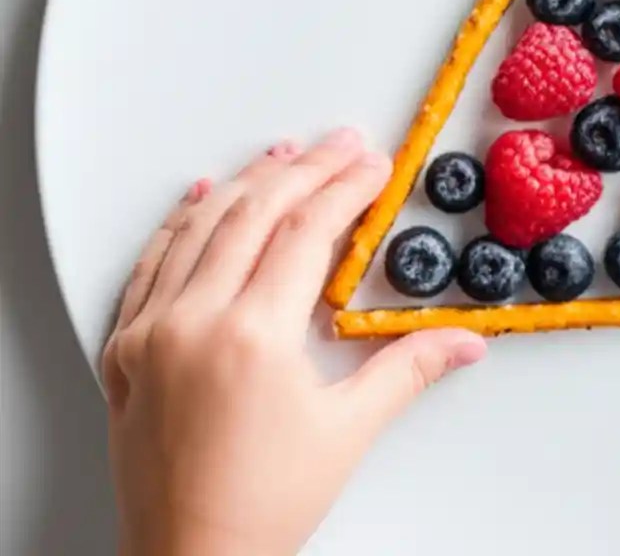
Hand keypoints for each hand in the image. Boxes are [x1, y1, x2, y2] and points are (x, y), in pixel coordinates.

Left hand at [102, 129, 487, 555]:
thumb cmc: (264, 503)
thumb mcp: (349, 430)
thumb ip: (408, 369)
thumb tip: (465, 341)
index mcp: (254, 336)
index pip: (306, 232)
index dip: (346, 189)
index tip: (372, 165)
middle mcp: (194, 322)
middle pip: (254, 215)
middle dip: (304, 170)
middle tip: (341, 144)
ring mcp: (152, 332)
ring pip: (199, 229)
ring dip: (245, 184)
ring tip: (282, 154)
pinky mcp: (125, 349)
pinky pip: (149, 266)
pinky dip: (178, 225)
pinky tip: (200, 200)